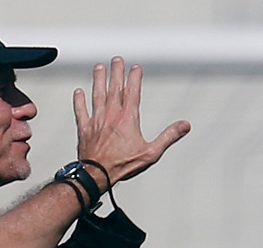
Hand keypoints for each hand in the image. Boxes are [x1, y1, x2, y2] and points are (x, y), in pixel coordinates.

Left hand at [73, 57, 189, 186]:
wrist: (97, 173)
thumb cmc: (122, 165)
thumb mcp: (152, 152)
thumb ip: (168, 136)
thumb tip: (184, 126)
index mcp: (128, 119)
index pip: (133, 92)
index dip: (134, 78)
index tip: (136, 67)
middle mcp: (111, 115)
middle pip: (114, 88)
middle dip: (116, 72)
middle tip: (117, 60)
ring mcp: (96, 120)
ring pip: (97, 94)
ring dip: (98, 80)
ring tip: (99, 68)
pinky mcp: (85, 128)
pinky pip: (81, 111)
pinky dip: (79, 101)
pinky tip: (78, 92)